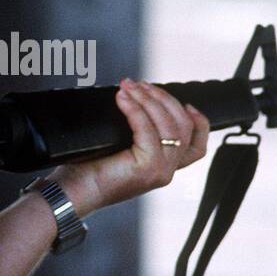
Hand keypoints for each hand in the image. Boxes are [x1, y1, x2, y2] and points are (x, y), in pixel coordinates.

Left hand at [53, 79, 209, 214]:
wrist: (76, 191)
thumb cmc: (92, 170)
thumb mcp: (124, 147)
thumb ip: (143, 131)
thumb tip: (142, 97)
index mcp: (165, 168)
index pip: (197, 146)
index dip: (199, 122)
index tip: (186, 103)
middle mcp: (167, 171)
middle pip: (183, 126)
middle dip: (162, 98)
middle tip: (139, 84)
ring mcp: (161, 170)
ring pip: (169, 124)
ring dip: (148, 99)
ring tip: (129, 87)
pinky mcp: (149, 167)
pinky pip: (147, 129)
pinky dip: (135, 109)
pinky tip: (123, 98)